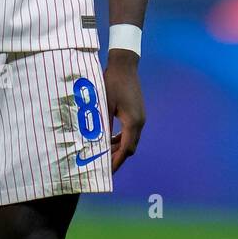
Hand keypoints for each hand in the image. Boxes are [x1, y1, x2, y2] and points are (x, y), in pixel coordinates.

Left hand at [103, 50, 144, 171]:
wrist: (124, 66)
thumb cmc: (113, 83)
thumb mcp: (105, 104)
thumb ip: (103, 125)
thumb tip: (97, 143)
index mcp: (133, 122)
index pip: (126, 149)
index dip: (117, 162)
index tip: (108, 172)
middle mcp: (140, 122)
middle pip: (130, 147)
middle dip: (117, 157)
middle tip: (103, 166)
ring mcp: (140, 117)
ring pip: (131, 139)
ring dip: (119, 148)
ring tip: (104, 154)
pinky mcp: (137, 113)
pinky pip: (130, 131)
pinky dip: (121, 138)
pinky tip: (109, 139)